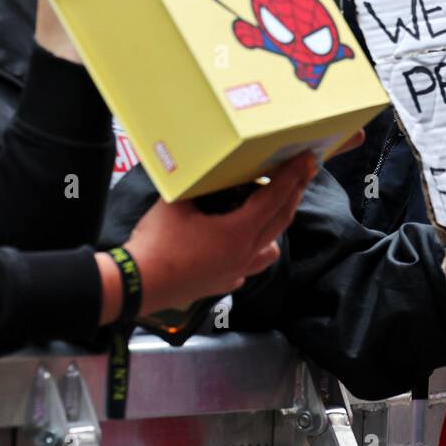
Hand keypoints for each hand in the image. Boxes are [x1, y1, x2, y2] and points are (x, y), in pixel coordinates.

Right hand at [97, 151, 318, 321]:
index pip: (274, 198)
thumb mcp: (176, 204)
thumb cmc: (156, 244)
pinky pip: (249, 265)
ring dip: (275, 226)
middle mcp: (245, 253)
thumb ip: (196, 185)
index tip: (306, 160)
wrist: (138, 285)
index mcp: (238, 232)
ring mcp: (237, 271)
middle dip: (294, 194)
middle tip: (303, 174)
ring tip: (270, 209)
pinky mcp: (224, 283)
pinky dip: (253, 251)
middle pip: (281, 220)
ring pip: (270, 248)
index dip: (292, 176)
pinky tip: (241, 244)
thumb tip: (205, 170)